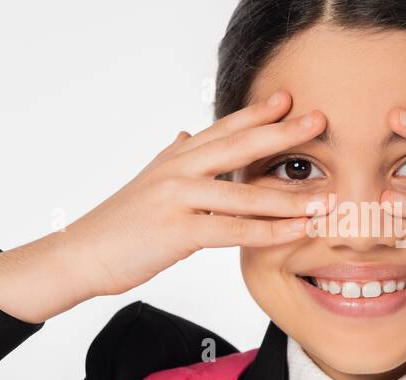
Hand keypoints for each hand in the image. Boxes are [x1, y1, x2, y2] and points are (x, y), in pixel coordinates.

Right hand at [0, 90, 328, 322]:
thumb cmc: (118, 225)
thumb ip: (174, 157)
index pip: (223, 129)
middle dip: (282, 134)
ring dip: (288, 196)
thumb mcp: (148, 182)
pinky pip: (234, 230)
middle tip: (318, 121)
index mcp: (175, 158)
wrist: (80, 253)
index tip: (287, 100)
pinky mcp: (178, 230)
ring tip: (325, 196)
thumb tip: (188, 134)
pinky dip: (269, 231)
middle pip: (238, 146)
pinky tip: (296, 231)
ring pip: (243, 193)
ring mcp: (177, 198)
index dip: (256, 113)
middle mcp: (178, 169)